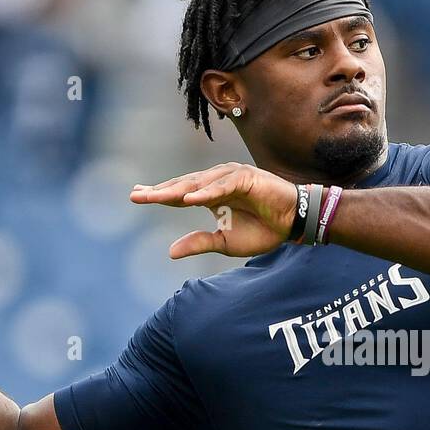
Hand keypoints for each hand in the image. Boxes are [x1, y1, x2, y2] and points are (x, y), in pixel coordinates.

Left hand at [130, 162, 297, 259]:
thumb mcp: (225, 242)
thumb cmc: (263, 230)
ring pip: (200, 183)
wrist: (293, 224)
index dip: (158, 195)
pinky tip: (191, 198)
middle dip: (160, 191)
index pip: (179, 193)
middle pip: (183, 185)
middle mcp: (217, 182)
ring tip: (157, 197)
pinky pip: (224, 185)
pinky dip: (208, 191)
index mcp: (210, 196)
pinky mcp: (247, 178)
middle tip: (137, 196)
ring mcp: (231, 177)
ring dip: (179, 190)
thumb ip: (199, 242)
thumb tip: (170, 252)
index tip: (135, 196)